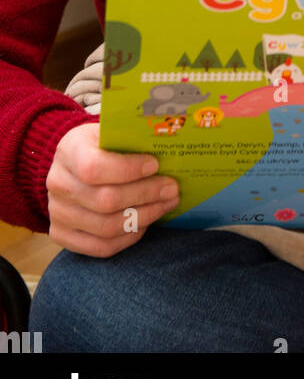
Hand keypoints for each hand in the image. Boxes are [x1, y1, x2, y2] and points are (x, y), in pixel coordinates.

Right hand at [46, 123, 178, 257]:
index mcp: (68, 150)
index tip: (155, 165)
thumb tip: (168, 150)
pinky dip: (129, 237)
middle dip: (146, 195)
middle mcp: (58, 184)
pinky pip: (101, 246)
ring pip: (106, 227)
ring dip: (144, 217)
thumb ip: (132, 140)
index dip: (128, 170)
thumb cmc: (101, 146)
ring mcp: (57, 213)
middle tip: (172, 188)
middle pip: (105, 200)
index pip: (94, 167)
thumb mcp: (111, 132)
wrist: (74, 164)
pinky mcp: (62, 235)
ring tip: (166, 204)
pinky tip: (145, 222)